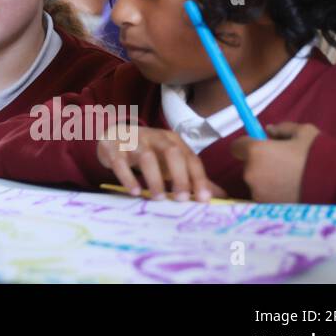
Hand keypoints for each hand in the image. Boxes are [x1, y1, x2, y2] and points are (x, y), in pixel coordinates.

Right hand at [97, 126, 224, 201]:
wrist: (114, 136)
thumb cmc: (148, 152)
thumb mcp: (171, 162)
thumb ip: (192, 177)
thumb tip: (221, 197)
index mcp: (173, 140)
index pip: (190, 158)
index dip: (198, 178)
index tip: (204, 199)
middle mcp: (155, 137)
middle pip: (172, 153)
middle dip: (179, 176)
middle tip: (181, 199)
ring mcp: (133, 141)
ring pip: (146, 157)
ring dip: (154, 178)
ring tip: (157, 198)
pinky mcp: (114, 148)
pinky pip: (120, 162)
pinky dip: (127, 177)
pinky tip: (134, 192)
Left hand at [230, 122, 318, 202]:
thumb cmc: (320, 156)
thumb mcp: (303, 132)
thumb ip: (282, 129)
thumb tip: (269, 131)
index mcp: (256, 152)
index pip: (237, 146)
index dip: (248, 145)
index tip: (261, 146)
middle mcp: (252, 174)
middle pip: (248, 166)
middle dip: (261, 163)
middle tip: (283, 163)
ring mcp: (259, 194)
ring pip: (258, 183)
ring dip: (268, 180)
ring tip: (292, 179)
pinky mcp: (269, 208)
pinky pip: (266, 197)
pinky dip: (275, 193)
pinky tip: (293, 190)